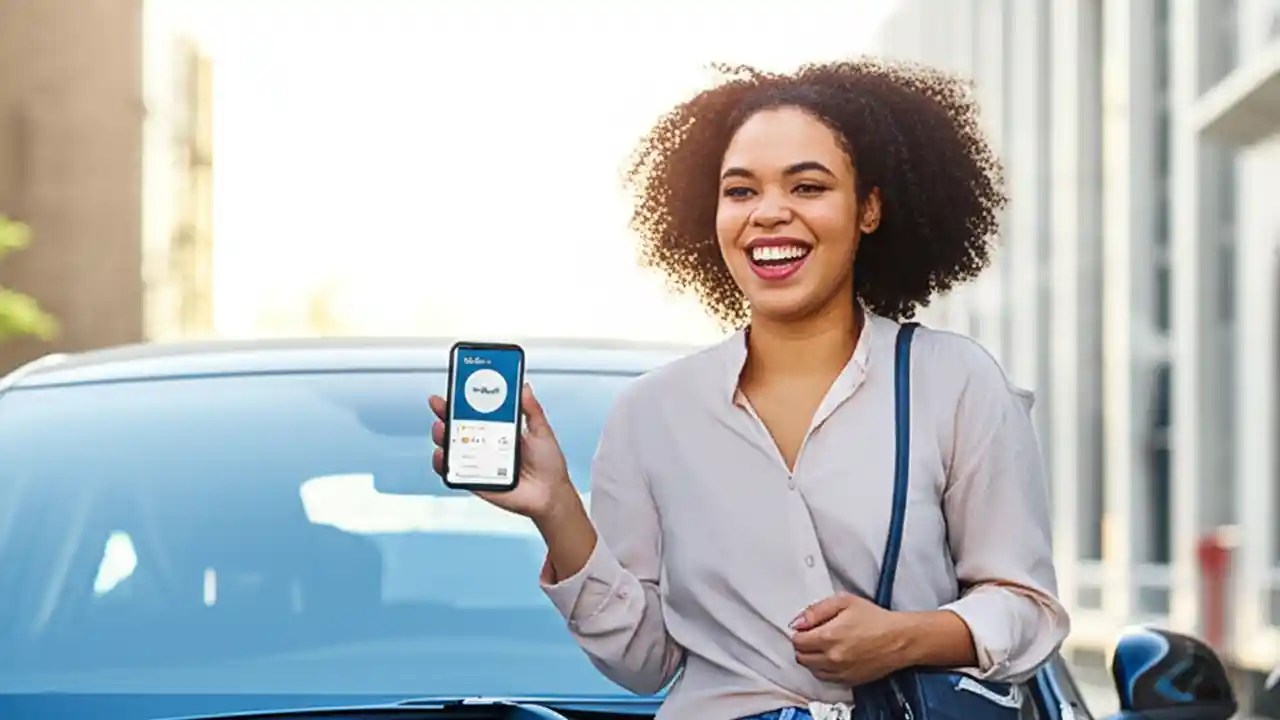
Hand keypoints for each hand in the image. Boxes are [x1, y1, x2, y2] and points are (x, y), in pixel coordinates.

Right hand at [430, 383, 576, 521]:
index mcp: (499, 430)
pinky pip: (452, 472)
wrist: (550, 494)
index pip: (476, 411)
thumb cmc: (548, 465)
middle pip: (458, 426)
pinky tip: (443, 455)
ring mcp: (478, 462)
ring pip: (451, 447)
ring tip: (441, 429)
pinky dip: (442, 464)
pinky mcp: (474, 480)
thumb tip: (524, 387)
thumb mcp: (542, 432)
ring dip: (441, 436)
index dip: (463, 399)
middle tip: (441, 404)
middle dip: (445, 413)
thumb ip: (532, 410)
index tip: (455, 387)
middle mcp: (485, 444)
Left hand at [790, 592, 915, 685]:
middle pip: (801, 657)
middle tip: (813, 636)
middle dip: (803, 646)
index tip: (806, 628)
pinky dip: (823, 669)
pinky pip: (825, 677)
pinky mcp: (848, 680)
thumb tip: (797, 622)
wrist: (899, 639)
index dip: (799, 632)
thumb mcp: (844, 602)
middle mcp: (831, 658)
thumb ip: (816, 610)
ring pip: (811, 669)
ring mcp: (840, 672)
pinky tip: (832, 657)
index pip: (797, 641)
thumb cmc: (875, 618)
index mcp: (828, 636)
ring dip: (812, 658)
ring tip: (824, 646)